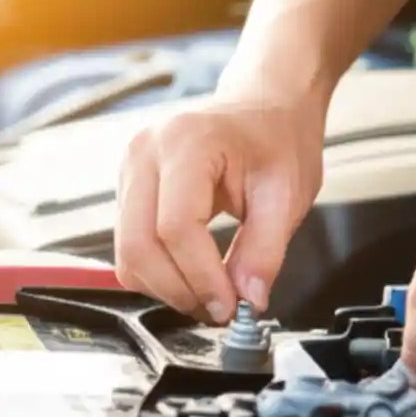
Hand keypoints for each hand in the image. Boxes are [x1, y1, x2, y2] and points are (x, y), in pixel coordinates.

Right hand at [114, 93, 324, 322]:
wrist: (263, 106)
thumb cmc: (277, 138)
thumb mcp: (287, 194)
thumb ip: (266, 250)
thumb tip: (248, 299)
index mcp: (186, 143)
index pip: (176, 227)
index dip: (202, 278)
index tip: (232, 306)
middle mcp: (145, 153)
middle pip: (138, 245)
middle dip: (179, 290)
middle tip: (221, 310)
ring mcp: (130, 170)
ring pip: (127, 253)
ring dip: (166, 288)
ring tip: (211, 295)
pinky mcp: (128, 189)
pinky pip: (129, 245)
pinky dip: (159, 273)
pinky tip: (194, 276)